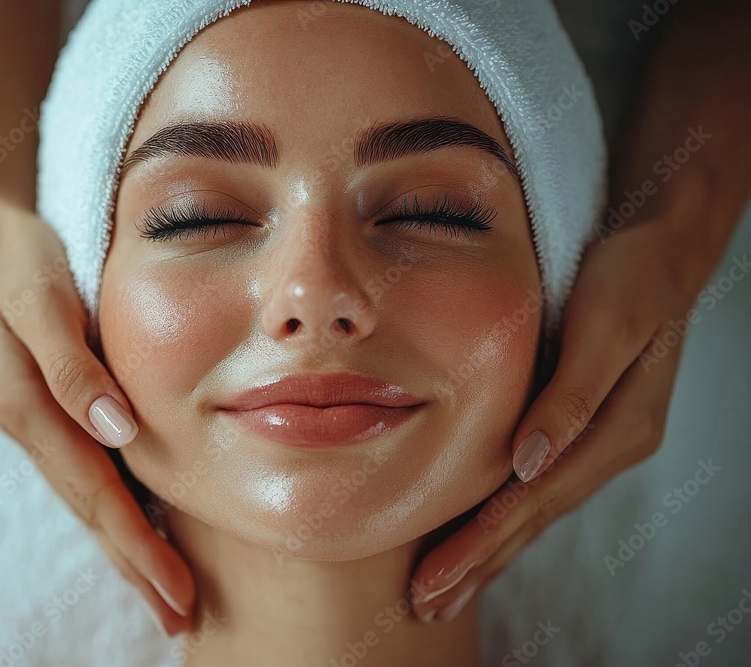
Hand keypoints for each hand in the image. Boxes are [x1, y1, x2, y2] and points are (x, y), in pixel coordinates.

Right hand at [0, 192, 194, 634]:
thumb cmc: (22, 258)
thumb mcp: (41, 299)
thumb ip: (72, 365)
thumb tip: (115, 430)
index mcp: (32, 412)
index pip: (97, 497)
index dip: (136, 549)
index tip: (175, 595)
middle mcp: (37, 427)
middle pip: (94, 511)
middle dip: (136, 567)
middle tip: (179, 618)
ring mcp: (43, 420)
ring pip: (91, 497)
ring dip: (128, 545)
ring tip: (164, 588)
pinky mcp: (54, 404)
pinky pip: (88, 468)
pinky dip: (117, 504)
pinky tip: (141, 519)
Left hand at [408, 218, 700, 621]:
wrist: (662, 247)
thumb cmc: (630, 276)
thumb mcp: (605, 324)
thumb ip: (572, 395)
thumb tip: (528, 463)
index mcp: (616, 431)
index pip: (533, 503)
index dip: (482, 544)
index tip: (437, 581)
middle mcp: (608, 447)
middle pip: (532, 519)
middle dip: (478, 564)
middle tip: (427, 606)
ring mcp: (596, 441)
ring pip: (534, 509)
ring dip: (489, 550)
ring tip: (446, 588)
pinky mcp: (580, 426)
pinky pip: (535, 485)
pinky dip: (503, 514)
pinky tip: (480, 531)